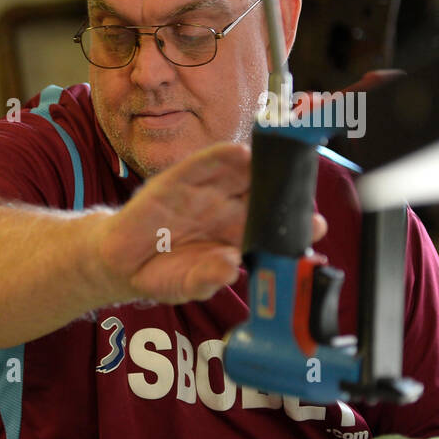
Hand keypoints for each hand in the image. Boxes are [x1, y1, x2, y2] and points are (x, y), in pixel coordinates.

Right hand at [92, 141, 327, 303]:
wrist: (121, 263)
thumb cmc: (163, 274)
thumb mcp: (187, 285)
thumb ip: (208, 278)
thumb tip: (229, 268)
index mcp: (240, 238)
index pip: (275, 228)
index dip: (297, 225)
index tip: (316, 226)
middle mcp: (229, 211)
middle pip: (266, 192)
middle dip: (288, 185)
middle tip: (307, 180)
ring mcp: (206, 193)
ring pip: (241, 173)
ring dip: (261, 163)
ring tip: (282, 155)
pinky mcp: (179, 180)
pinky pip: (204, 165)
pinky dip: (221, 157)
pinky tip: (239, 153)